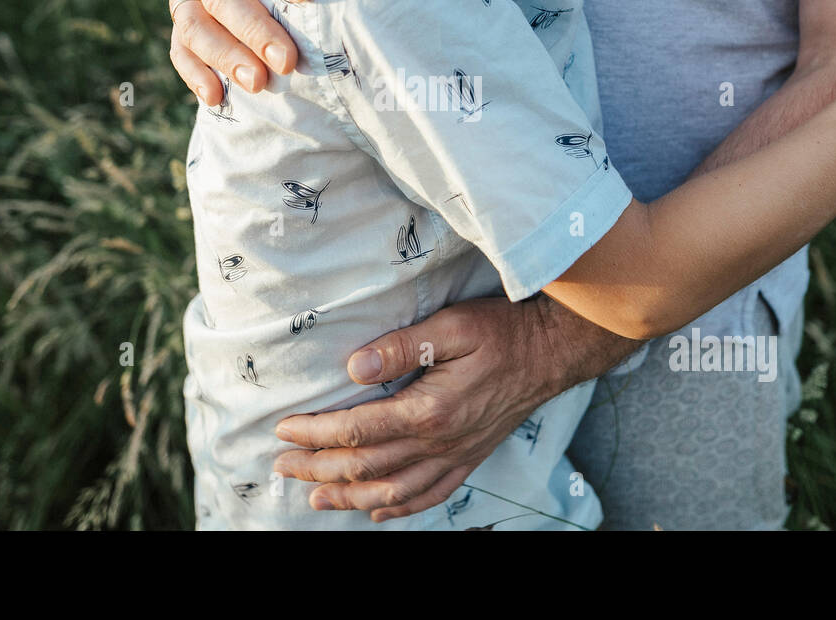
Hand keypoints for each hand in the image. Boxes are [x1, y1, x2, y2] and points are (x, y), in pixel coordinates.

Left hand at [272, 296, 567, 521]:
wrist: (552, 352)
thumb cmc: (502, 332)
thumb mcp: (452, 326)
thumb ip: (403, 348)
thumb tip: (355, 367)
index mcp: (429, 410)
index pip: (358, 430)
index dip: (316, 433)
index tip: (284, 428)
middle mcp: (440, 442)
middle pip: (367, 466)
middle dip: (319, 467)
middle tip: (282, 465)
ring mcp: (456, 455)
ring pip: (393, 490)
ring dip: (349, 495)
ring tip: (315, 496)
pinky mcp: (470, 458)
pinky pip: (430, 494)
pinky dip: (399, 507)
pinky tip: (377, 510)